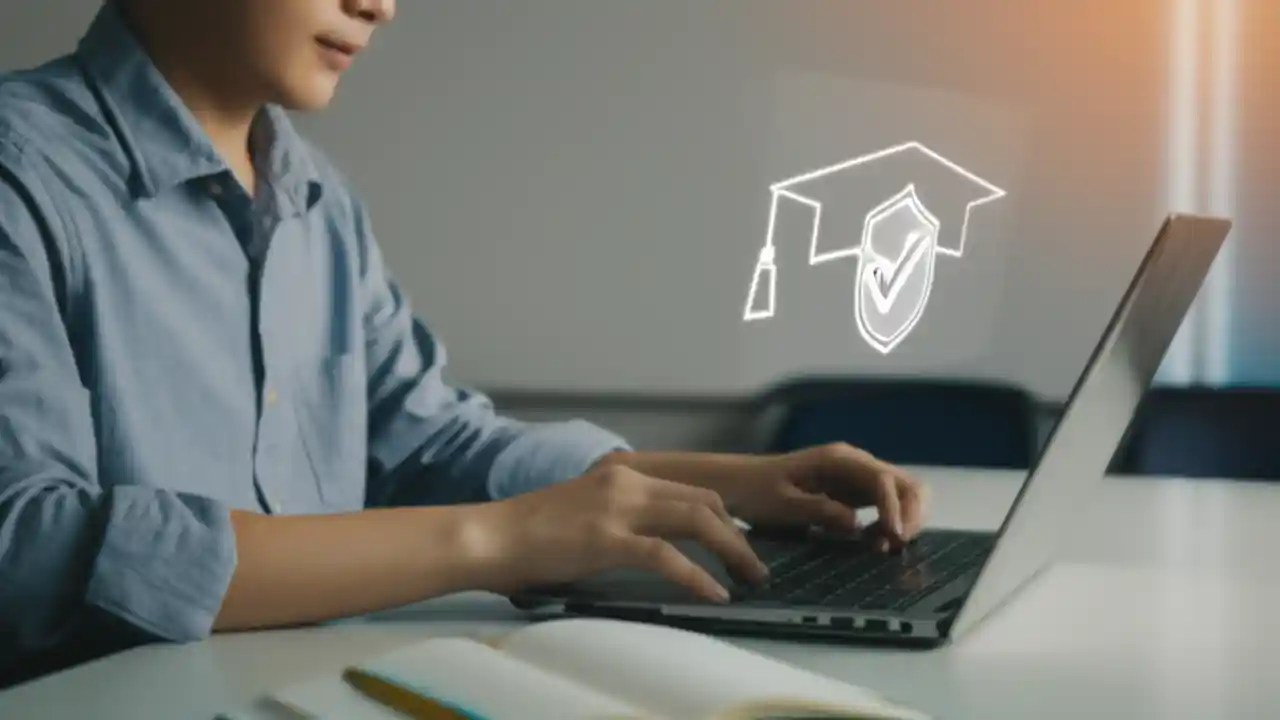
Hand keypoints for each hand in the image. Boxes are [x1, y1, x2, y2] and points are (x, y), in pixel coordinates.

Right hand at [477, 463, 769, 602]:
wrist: (490, 535)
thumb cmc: (530, 533)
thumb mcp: (584, 511)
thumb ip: (619, 516)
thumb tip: (652, 542)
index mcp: (622, 473)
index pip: (690, 489)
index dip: (723, 516)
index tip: (739, 542)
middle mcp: (627, 481)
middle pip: (704, 501)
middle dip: (738, 534)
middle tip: (754, 565)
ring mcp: (618, 508)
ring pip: (696, 519)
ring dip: (731, 550)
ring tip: (749, 578)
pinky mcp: (607, 539)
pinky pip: (666, 555)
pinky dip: (696, 575)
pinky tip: (714, 593)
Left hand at [710, 444, 928, 550]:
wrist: (737, 484)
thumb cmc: (756, 490)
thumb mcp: (782, 504)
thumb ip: (819, 511)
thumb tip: (856, 524)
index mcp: (838, 459)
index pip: (883, 479)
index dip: (894, 508)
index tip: (894, 537)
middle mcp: (855, 463)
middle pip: (906, 483)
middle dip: (912, 514)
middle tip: (897, 546)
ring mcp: (857, 477)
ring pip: (903, 494)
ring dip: (905, 521)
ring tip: (885, 548)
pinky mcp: (854, 492)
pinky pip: (886, 506)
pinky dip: (890, 525)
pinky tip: (873, 543)